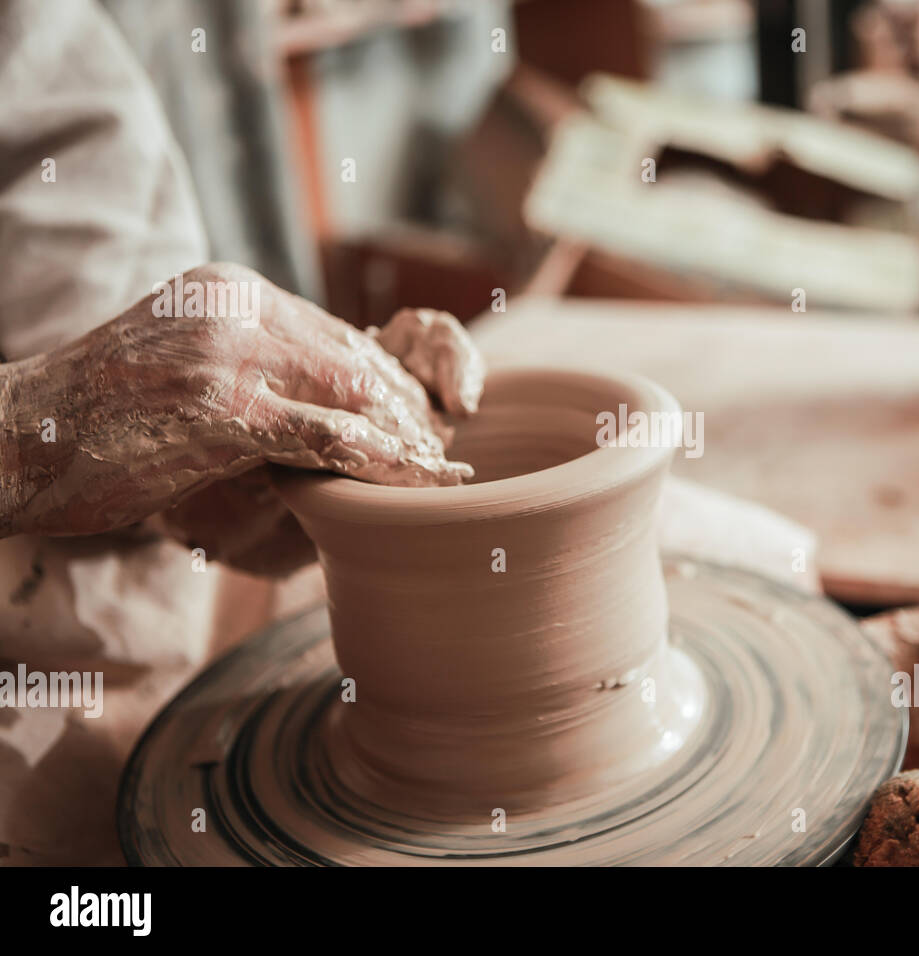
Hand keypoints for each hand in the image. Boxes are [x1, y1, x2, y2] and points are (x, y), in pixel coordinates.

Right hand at [0, 263, 481, 545]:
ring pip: (356, 392)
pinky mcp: (220, 409)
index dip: (391, 385)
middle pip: (359, 359)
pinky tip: (424, 482)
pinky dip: (386, 463)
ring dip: (407, 439)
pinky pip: (328, 437)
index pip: (340, 335)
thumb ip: (252, 372)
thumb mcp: (184, 371)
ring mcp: (227, 354)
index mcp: (232, 291)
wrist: (9, 438)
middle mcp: (236, 308)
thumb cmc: (98, 421)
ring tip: (439, 474)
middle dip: (410, 413)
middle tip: (440, 457)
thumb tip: (323, 409)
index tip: (421, 425)